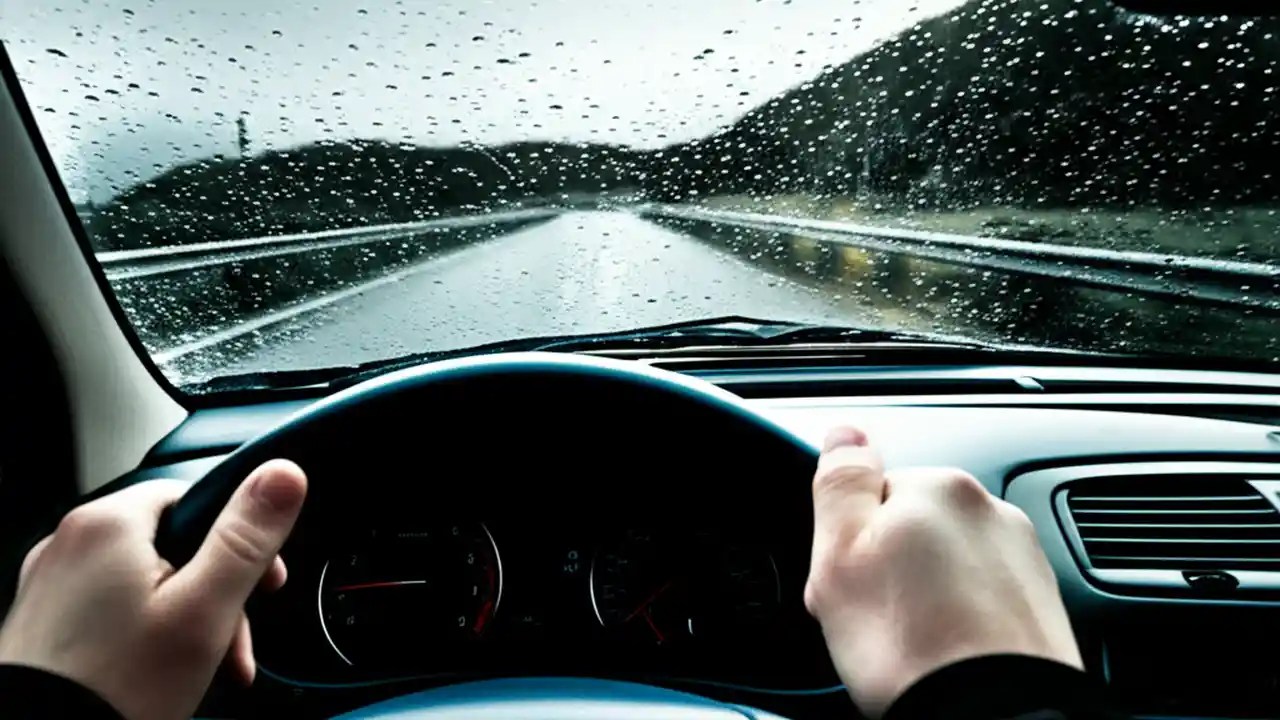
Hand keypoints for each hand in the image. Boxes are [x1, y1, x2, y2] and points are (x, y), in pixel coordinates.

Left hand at [0, 460, 306, 719]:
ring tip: (207, 664)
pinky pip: (114, 609)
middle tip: (234, 636)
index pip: (196, 495)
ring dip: (189, 616)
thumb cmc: (116, 688)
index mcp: (108, 524)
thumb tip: (283, 473)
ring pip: (146, 580)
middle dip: (218, 591)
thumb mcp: (204, 608)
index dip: (241, 536)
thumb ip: (246, 537)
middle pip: (174, 544)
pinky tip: (165, 668)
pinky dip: (148, 631)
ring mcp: (53, 585)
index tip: (265, 578)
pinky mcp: (47, 622)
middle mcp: (70, 543)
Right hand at [804, 427, 1080, 716]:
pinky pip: (982, 602)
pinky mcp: (1043, 606)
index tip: (850, 585)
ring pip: (948, 567)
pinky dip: (962, 623)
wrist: (994, 715)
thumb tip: (845, 430)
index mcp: (938, 487)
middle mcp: (991, 511)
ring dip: (928, 596)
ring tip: (915, 646)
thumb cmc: (912, 647)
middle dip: (891, 567)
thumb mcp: (841, 556)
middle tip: (876, 619)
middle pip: (913, 529)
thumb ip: (841, 483)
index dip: (849, 546)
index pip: (872, 499)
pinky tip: (948, 655)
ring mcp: (1023, 558)